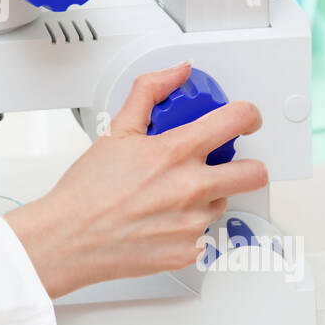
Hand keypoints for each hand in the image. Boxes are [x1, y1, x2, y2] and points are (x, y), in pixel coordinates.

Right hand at [4, 61, 268, 298]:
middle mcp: (191, 188)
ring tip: (172, 196)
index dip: (248, 115)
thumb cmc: (88, 190)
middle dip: (247, 166)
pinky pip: (204, 236)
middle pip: (255, 173)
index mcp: (176, 152)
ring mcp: (193, 223)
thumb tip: (176, 72)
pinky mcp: (188, 252)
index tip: (245, 119)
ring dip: (208, 197)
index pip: (237, 121)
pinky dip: (188, 227)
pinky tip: (161, 221)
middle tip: (227, 165)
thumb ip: (150, 93)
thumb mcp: (116, 130)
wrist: (69, 239)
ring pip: (224, 203)